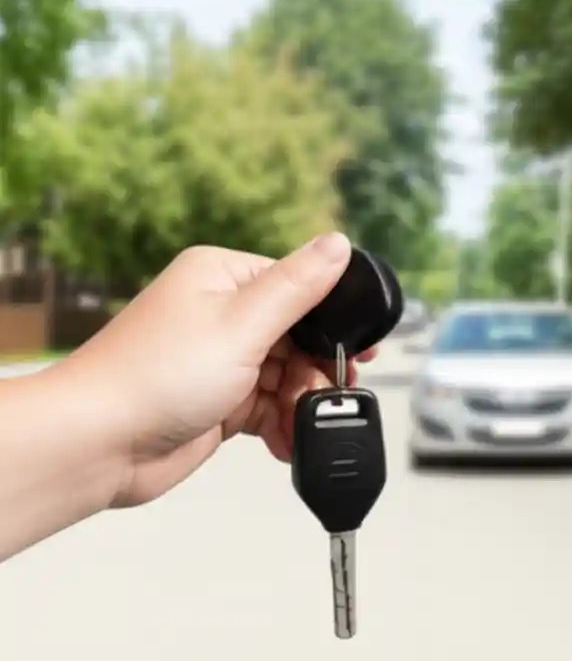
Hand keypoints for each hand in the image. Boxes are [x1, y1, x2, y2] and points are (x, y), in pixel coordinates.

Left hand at [60, 232, 376, 507]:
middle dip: (317, 369)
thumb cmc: (151, 378)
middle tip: (331, 391)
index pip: (298, 285)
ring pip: (288, 376)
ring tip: (302, 423)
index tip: (358, 348)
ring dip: (302, 403)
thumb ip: (298, 286)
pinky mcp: (218, 402)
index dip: (332, 320)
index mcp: (221, 277)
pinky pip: (270, 408)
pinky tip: (290, 441)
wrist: (96, 445)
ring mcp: (219, 360)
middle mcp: (220, 314)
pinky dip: (284, 425)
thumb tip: (337, 243)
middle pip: (299, 336)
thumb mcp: (242, 324)